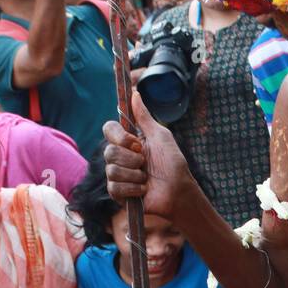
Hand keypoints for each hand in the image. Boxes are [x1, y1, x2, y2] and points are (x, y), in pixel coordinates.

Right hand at [103, 91, 192, 219]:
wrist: (179, 191)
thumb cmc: (173, 164)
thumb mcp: (160, 136)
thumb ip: (144, 117)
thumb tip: (134, 93)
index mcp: (128, 141)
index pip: (109, 129)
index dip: (120, 136)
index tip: (136, 142)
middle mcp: (120, 157)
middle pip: (108, 151)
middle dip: (131, 158)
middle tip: (145, 163)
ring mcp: (118, 176)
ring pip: (112, 170)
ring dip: (134, 174)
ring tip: (146, 178)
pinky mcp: (119, 194)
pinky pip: (115, 187)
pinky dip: (133, 188)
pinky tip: (143, 190)